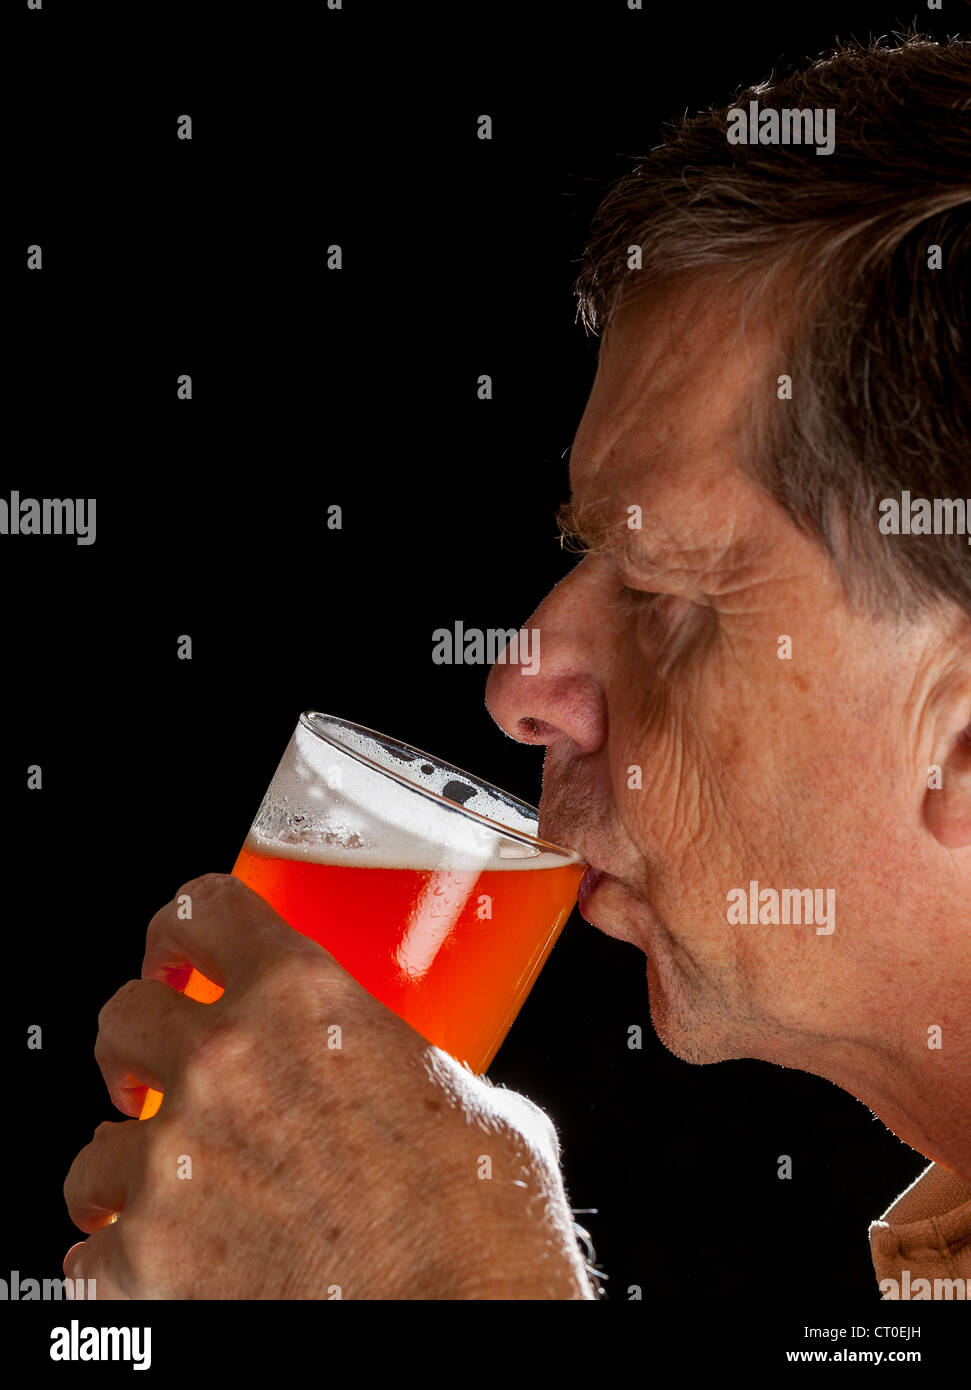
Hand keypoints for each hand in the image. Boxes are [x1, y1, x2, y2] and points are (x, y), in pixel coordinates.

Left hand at [63, 873, 594, 1298]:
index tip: (177, 956)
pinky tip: (170, 1268)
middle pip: (124, 1014)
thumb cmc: (483, 1217)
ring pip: (95, 1144)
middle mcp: (225, 1063)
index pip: (203, 909)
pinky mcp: (145, 1262)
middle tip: (160, 1075)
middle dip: (138, 1045)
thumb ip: (405, 1070)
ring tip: (173, 1193)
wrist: (467, 1315)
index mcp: (303, 998)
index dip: (179, 930)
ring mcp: (175, 1163)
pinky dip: (122, 1263)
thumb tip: (408, 1088)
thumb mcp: (463, 1095)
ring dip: (130, 1164)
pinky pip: (89, 1254)